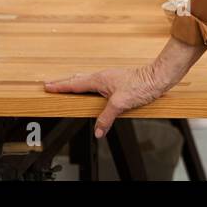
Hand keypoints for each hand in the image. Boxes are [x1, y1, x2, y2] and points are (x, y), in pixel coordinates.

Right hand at [44, 64, 170, 138]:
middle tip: (51, 85)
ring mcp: (110, 77)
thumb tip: (98, 131)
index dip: (60, 86)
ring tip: (67, 86)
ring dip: (76, 83)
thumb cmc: (142, 85)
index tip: (47, 86)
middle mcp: (103, 76)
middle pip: (78, 79)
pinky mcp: (118, 80)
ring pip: (88, 79)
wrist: (158, 77)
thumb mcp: (121, 104)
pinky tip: (92, 90)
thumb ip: (106, 118)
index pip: (75, 84)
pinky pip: (97, 82)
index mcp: (99, 79)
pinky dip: (88, 85)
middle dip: (64, 83)